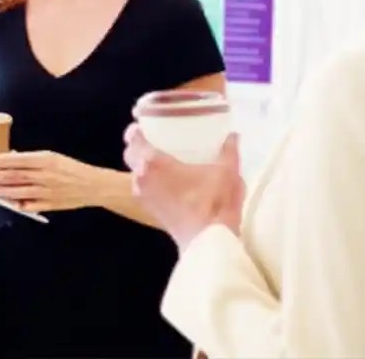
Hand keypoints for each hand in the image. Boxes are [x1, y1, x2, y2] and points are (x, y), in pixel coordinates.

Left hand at [0, 150, 103, 212]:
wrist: (92, 186)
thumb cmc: (70, 168)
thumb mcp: (52, 156)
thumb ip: (31, 159)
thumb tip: (8, 159)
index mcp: (46, 160)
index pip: (19, 160)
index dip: (2, 161)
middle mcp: (45, 176)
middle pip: (13, 177)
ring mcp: (46, 192)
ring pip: (17, 192)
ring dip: (0, 190)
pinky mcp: (49, 205)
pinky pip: (28, 205)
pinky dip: (16, 203)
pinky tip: (5, 201)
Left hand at [123, 124, 243, 248]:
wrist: (208, 240)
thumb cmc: (213, 201)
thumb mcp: (226, 171)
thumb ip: (229, 150)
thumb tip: (233, 135)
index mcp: (152, 163)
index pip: (133, 138)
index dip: (137, 129)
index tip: (146, 124)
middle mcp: (141, 178)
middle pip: (131, 155)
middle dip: (139, 146)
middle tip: (157, 138)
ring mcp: (143, 196)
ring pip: (136, 174)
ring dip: (144, 165)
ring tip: (164, 158)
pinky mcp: (149, 211)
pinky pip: (144, 188)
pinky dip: (151, 181)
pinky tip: (169, 180)